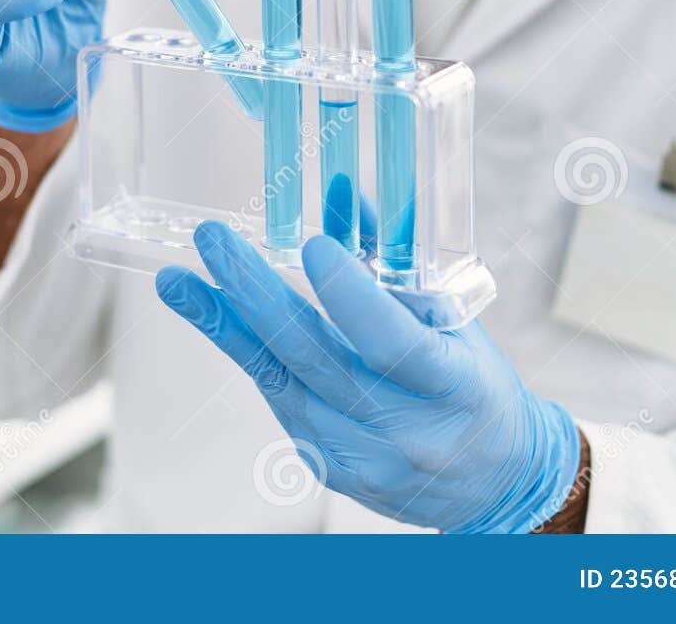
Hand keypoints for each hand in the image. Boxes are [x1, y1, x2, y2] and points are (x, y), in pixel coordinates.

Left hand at [155, 222, 582, 532]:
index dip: (350, 294)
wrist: (497, 484)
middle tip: (214, 243)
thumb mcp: (458, 322)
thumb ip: (396, 260)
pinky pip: (279, 398)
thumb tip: (339, 191)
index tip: (314, 245)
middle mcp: (403, 429)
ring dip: (223, 325)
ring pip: (279, 381)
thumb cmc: (477, 386)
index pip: (392, 342)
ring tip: (177, 282)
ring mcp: (360, 458)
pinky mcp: (328, 468)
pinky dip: (248, 352)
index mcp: (451, 386)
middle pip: (314, 359)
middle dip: (254, 295)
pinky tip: (215, 314)